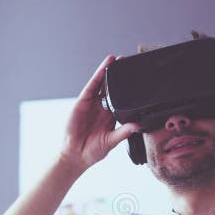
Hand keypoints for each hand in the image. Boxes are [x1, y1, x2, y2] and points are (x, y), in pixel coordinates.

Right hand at [59, 55, 138, 172]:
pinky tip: (105, 66)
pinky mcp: (83, 102)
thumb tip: (138, 125)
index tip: (137, 79)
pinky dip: (98, 75)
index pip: (121, 99)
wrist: (76, 155)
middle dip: (119, 76)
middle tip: (128, 62)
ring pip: (102, 84)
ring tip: (117, 59)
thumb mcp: (111, 141)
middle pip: (112, 88)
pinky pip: (92, 86)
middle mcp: (102, 108)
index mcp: (111, 116)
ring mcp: (92, 104)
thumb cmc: (93, 151)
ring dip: (109, 71)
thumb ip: (124, 132)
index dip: (127, 89)